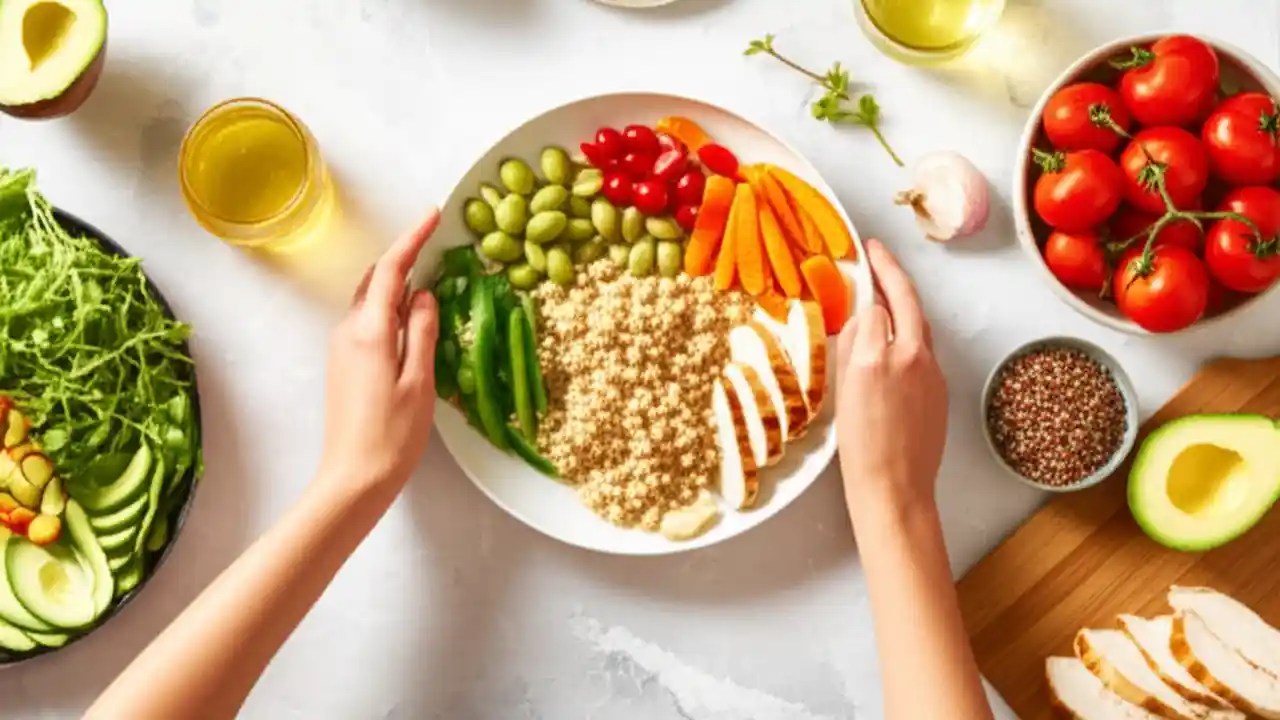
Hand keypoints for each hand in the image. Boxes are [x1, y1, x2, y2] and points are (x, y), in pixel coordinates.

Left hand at [317, 210, 440, 498]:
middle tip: (437, 248)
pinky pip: (368, 323)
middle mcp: (349, 331)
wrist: (352, 479)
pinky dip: (390, 311)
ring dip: (397, 287)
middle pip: (375, 280)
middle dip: (403, 259)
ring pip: (370, 301)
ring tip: (431, 284)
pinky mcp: (343, 365)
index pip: (390, 270)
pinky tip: (413, 323)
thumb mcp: (419, 381)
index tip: (433, 215)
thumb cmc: (393, 436)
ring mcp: (341, 348)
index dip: (412, 239)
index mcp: (369, 330)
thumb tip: (424, 294)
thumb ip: (422, 332)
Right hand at [835, 240, 947, 514]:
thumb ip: (854, 347)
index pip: (876, 303)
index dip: (869, 282)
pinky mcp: (940, 389)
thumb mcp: (845, 390)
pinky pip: (922, 350)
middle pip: (906, 301)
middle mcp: (912, 356)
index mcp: (881, 356)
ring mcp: (932, 372)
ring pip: (917, 324)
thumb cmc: (860, 447)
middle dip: (892, 274)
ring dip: (902, 304)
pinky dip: (907, 335)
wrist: (895, 488)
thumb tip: (863, 319)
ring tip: (882, 292)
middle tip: (877, 253)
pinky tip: (891, 343)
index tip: (865, 254)